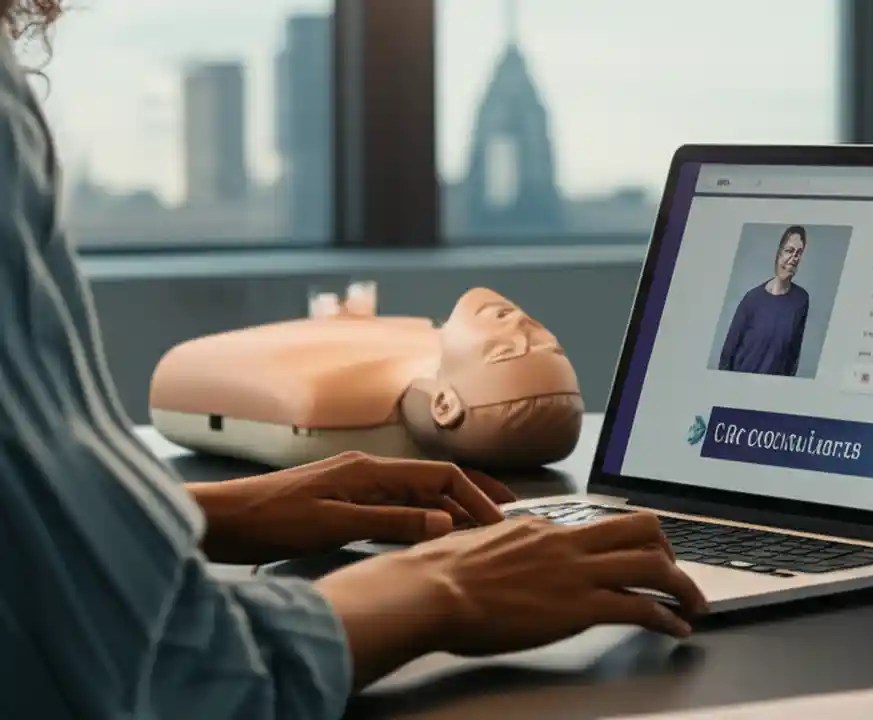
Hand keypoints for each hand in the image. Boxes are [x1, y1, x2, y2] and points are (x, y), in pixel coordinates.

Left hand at [188, 451, 517, 563]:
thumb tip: (444, 519)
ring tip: (476, 528)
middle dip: (472, 495)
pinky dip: (421, 519)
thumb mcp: (333, 523)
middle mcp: (368, 472)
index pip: (439, 475)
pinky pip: (396, 507)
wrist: (220, 520)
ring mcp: (355, 486)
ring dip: (449, 509)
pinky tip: (429, 534)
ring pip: (417, 495)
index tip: (498, 518)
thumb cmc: (270, 520)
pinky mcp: (342, 503)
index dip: (473, 494)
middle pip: (434, 481)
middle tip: (505, 516)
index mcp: (370, 470)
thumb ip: (390, 521)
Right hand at [315, 512, 708, 687]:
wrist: (429, 591)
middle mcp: (567, 542)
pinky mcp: (579, 606)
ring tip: (694, 606)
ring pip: (653, 564)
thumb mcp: (476, 545)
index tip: (640, 557)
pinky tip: (675, 630)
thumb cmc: (439, 575)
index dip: (629, 544)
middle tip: (679, 577)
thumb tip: (502, 552)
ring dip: (683, 586)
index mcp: (543, 527)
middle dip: (670, 551)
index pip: (602, 526)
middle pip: (642, 528)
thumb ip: (503, 546)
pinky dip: (667, 618)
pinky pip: (640, 607)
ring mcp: (576, 572)